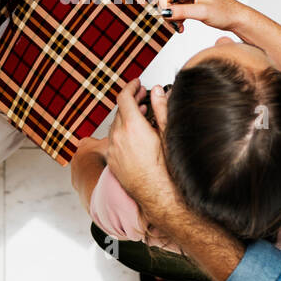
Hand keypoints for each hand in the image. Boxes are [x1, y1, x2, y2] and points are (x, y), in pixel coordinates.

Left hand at [105, 79, 187, 229]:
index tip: (137, 84)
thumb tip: (157, 91)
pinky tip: (134, 135)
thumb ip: (161, 108)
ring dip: (126, 117)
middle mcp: (118, 137)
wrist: (158, 196)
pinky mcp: (112, 162)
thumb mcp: (168, 133)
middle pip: (119, 110)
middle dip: (130, 100)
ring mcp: (113, 150)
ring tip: (140, 115)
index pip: (124, 97)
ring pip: (115, 125)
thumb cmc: (167, 169)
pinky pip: (113, 141)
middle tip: (142, 96)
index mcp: (132, 127)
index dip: (131, 87)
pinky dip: (122, 132)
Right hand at [155, 0, 248, 32]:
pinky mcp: (187, 1)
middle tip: (175, 23)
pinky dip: (175, 18)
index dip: (163, 4)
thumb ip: (182, 11)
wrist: (235, 17)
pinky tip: (181, 26)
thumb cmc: (225, 11)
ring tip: (179, 26)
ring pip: (167, 4)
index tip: (170, 16)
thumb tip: (165, 12)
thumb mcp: (202, 12)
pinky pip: (173, 9)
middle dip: (167, 12)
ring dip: (171, 17)